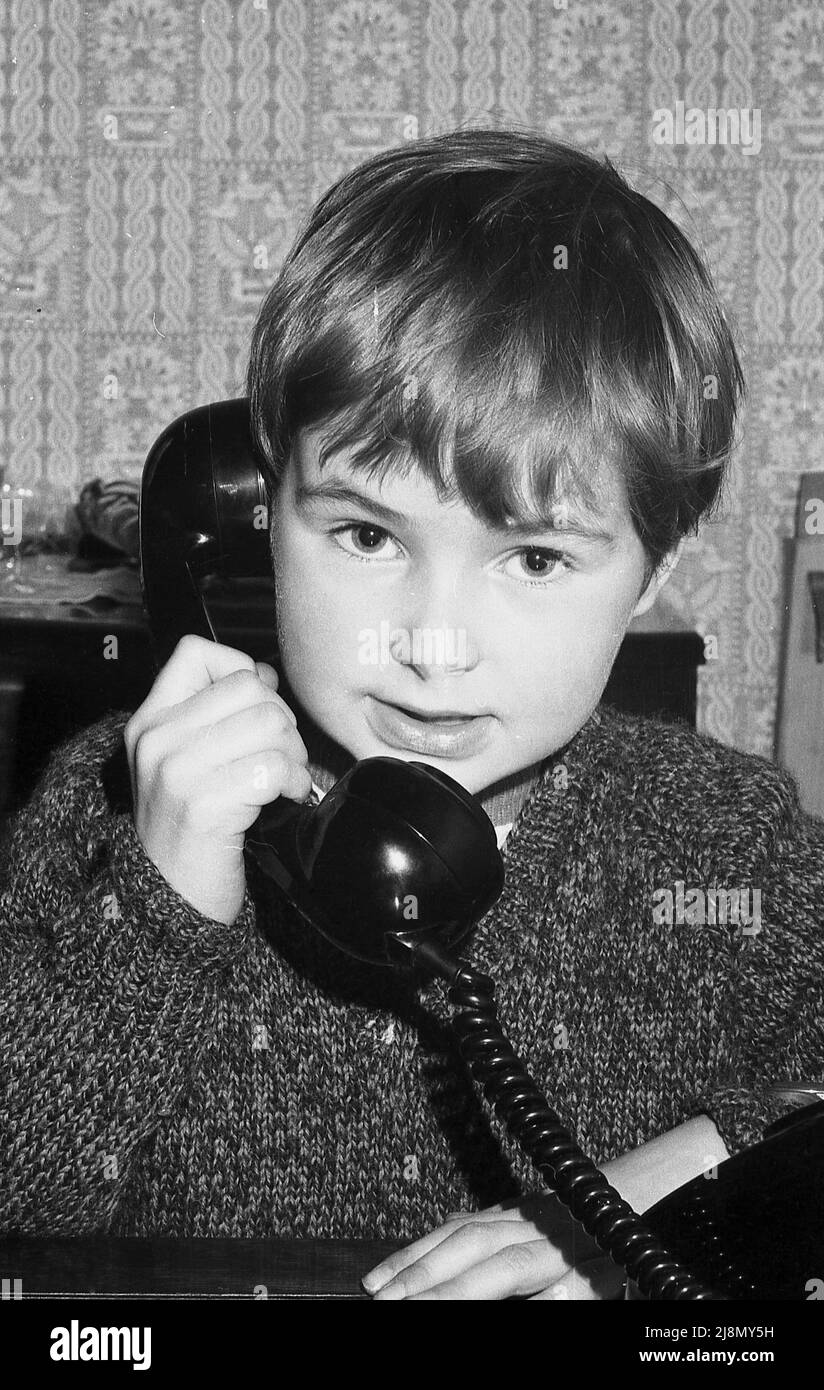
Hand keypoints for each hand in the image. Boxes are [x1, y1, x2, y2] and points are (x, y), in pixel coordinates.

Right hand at [123, 634, 311, 925]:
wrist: (171, 900)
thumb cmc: (191, 829)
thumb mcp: (188, 762)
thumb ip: (218, 714)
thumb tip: (265, 675)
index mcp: (149, 720)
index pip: (196, 653)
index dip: (240, 668)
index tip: (257, 705)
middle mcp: (157, 739)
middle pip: (248, 688)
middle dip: (282, 720)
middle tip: (281, 755)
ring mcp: (177, 771)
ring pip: (270, 723)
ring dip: (293, 753)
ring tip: (285, 779)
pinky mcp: (206, 805)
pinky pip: (275, 766)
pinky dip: (295, 782)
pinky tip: (287, 799)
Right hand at [361, 1193, 625, 1300]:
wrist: (633, 1216)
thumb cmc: (615, 1266)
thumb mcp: (596, 1294)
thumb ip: (558, 1297)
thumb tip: (512, 1293)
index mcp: (561, 1252)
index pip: (497, 1270)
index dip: (451, 1289)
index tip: (410, 1305)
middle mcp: (537, 1226)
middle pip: (469, 1243)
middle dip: (420, 1271)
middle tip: (380, 1296)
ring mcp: (523, 1212)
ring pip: (461, 1227)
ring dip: (416, 1254)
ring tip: (379, 1280)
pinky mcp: (514, 1207)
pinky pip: (467, 1217)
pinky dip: (434, 1235)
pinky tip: (413, 1252)